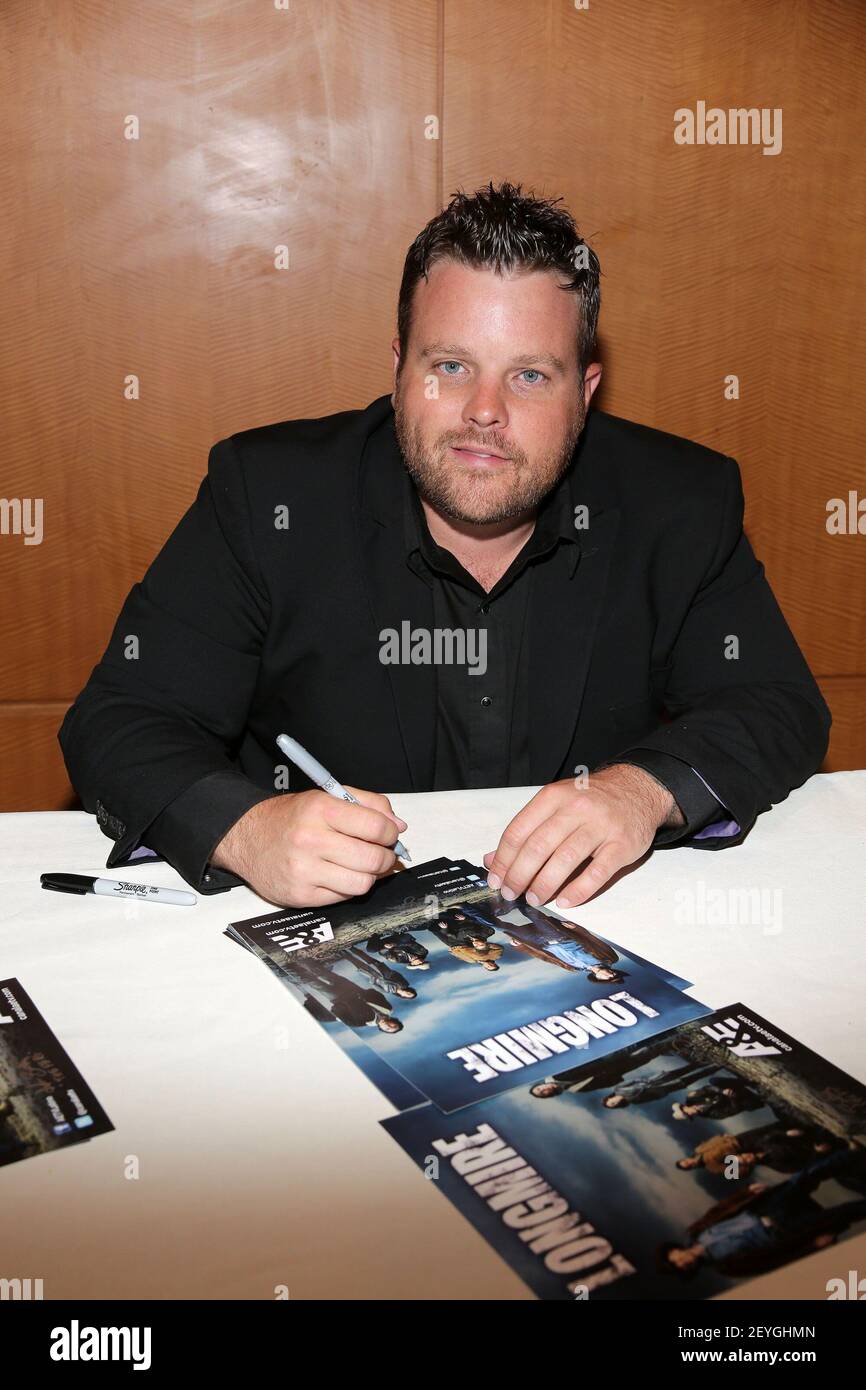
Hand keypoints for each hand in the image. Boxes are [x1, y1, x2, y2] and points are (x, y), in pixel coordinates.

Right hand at [210, 786, 406, 906]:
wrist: (246, 838)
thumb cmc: (290, 818)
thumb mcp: (326, 797)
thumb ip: (367, 805)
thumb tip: (399, 826)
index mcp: (320, 809)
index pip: (376, 827)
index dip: (391, 833)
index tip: (389, 835)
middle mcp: (311, 840)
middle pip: (373, 859)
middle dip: (386, 858)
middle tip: (382, 854)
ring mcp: (304, 871)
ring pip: (362, 883)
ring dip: (370, 876)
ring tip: (362, 865)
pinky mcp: (301, 896)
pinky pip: (343, 898)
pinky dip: (348, 887)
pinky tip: (340, 875)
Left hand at [482, 763, 683, 908]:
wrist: (638, 789)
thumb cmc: (591, 800)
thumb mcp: (555, 804)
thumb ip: (526, 830)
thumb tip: (493, 861)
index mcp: (553, 797)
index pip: (518, 831)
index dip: (503, 859)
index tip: (496, 880)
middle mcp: (575, 808)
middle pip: (538, 846)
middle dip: (519, 875)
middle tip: (511, 894)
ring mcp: (600, 826)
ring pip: (565, 859)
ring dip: (544, 884)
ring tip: (534, 899)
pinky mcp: (622, 844)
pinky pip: (597, 872)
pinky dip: (578, 890)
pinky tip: (565, 901)